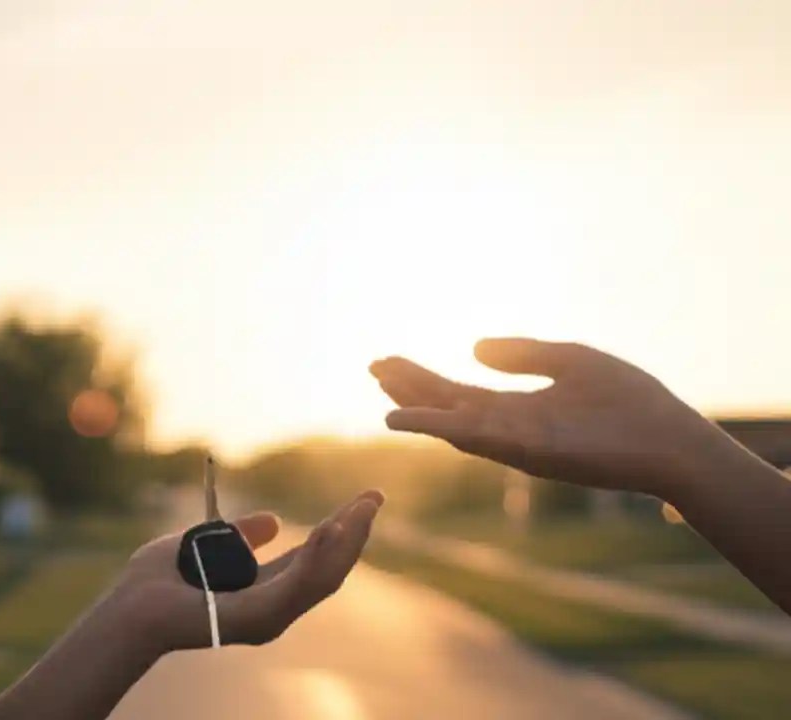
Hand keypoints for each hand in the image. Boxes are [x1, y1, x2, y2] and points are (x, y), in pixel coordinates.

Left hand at [115, 490, 383, 654]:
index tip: (365, 500)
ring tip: (362, 509)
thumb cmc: (159, 579)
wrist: (132, 605)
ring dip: (346, 540)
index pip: (314, 557)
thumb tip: (273, 520)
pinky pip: (298, 585)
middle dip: (355, 532)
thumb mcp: (207, 542)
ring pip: (323, 577)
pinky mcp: (258, 618)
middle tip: (374, 498)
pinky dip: (318, 557)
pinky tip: (331, 529)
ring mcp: (269, 616)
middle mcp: (274, 607)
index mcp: (264, 589)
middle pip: (329, 568)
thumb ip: (241, 534)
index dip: (341, 528)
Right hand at [369, 337, 731, 497]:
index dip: (422, 378)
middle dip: (411, 388)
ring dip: (418, 409)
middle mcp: (508, 429)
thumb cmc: (630, 402)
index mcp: (517, 410)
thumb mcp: (572, 359)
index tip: (387, 361)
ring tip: (384, 396)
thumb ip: (524, 353)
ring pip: (454, 424)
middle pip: (447, 407)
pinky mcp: (528, 450)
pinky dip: (439, 426)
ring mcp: (515, 442)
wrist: (671, 439)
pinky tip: (413, 418)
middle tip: (373, 366)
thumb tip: (473, 345)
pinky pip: (475, 437)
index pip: (458, 395)